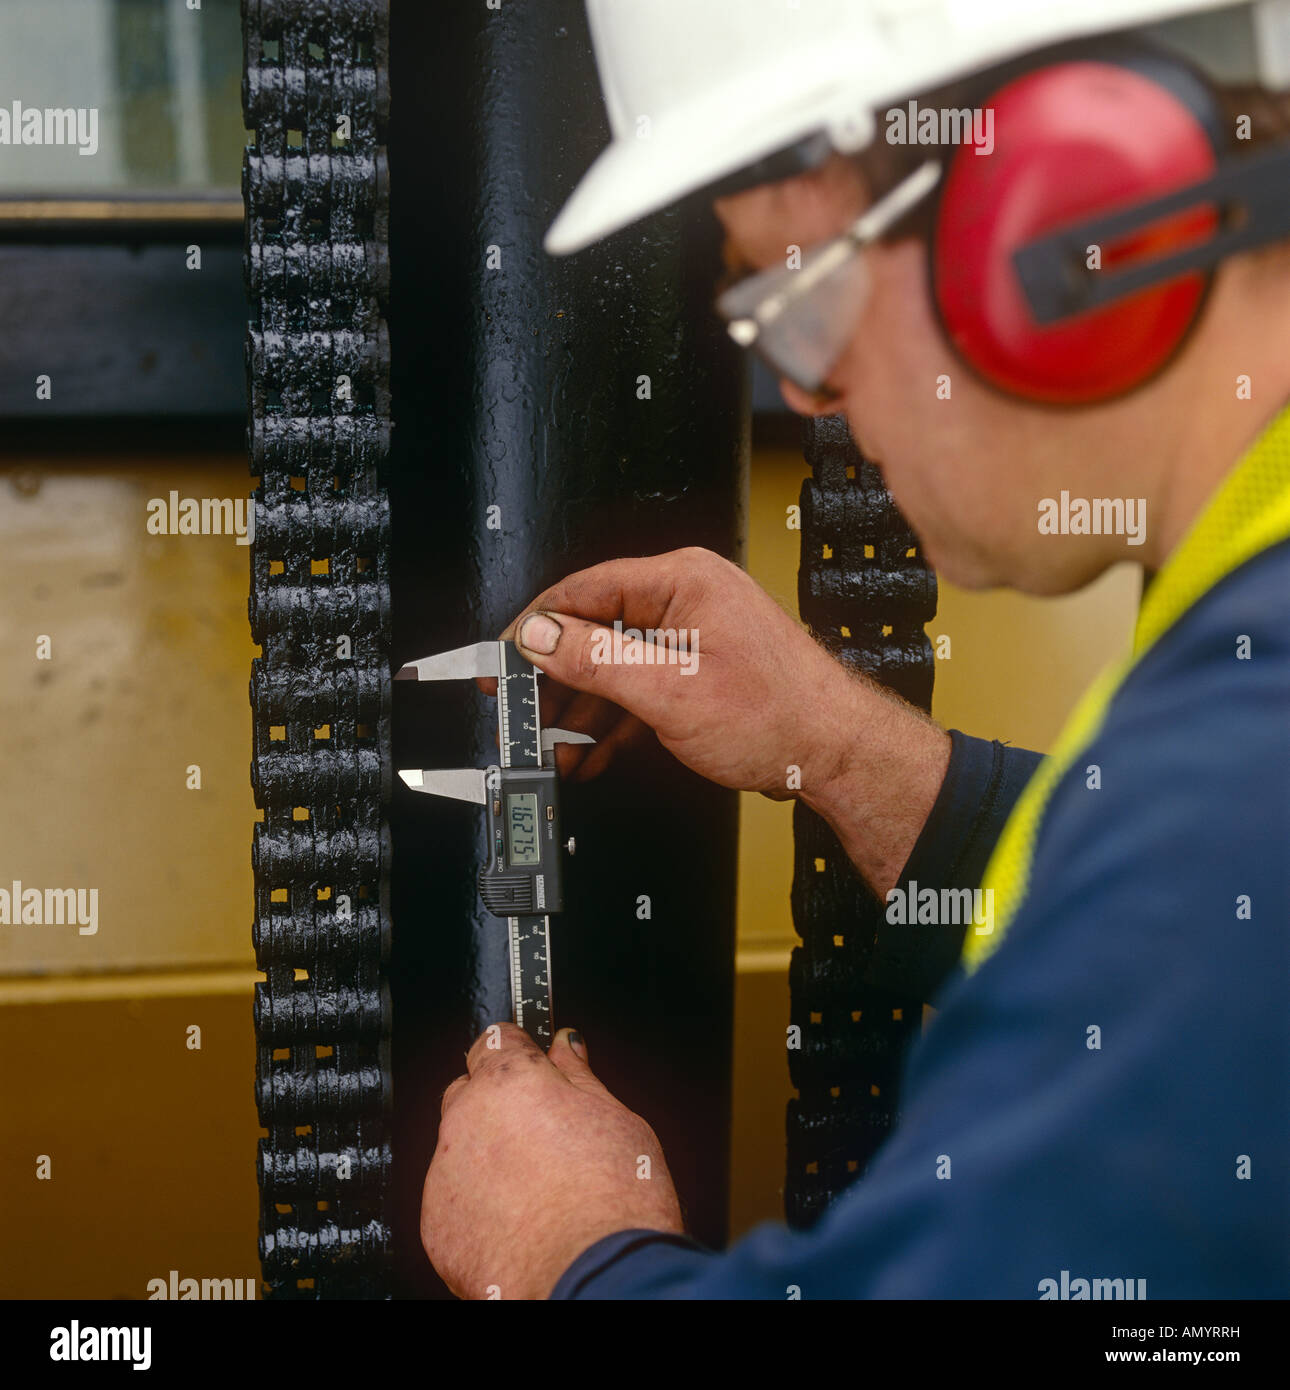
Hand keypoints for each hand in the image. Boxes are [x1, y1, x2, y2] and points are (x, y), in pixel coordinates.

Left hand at [421, 1023, 683, 1300]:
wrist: (593, 1279)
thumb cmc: (614, 1201)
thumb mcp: (616, 1118)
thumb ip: (579, 1075)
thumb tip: (566, 1046)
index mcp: (511, 1081)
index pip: (496, 1039)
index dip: (519, 1052)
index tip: (534, 1065)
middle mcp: (467, 1118)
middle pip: (470, 1090)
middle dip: (499, 1103)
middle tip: (545, 1135)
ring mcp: (445, 1173)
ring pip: (460, 1149)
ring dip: (488, 1157)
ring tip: (538, 1191)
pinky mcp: (436, 1225)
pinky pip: (453, 1200)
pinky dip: (478, 1206)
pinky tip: (520, 1223)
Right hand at [491, 546, 949, 893]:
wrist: (835, 756)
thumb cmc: (779, 715)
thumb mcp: (668, 688)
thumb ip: (595, 659)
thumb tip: (539, 636)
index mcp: (683, 581)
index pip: (584, 589)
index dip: (536, 626)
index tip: (502, 658)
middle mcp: (688, 600)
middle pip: (596, 630)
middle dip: (557, 679)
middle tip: (520, 710)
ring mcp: (694, 638)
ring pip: (615, 666)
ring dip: (582, 711)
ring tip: (552, 745)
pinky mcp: (700, 674)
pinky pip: (640, 689)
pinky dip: (614, 722)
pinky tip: (590, 753)